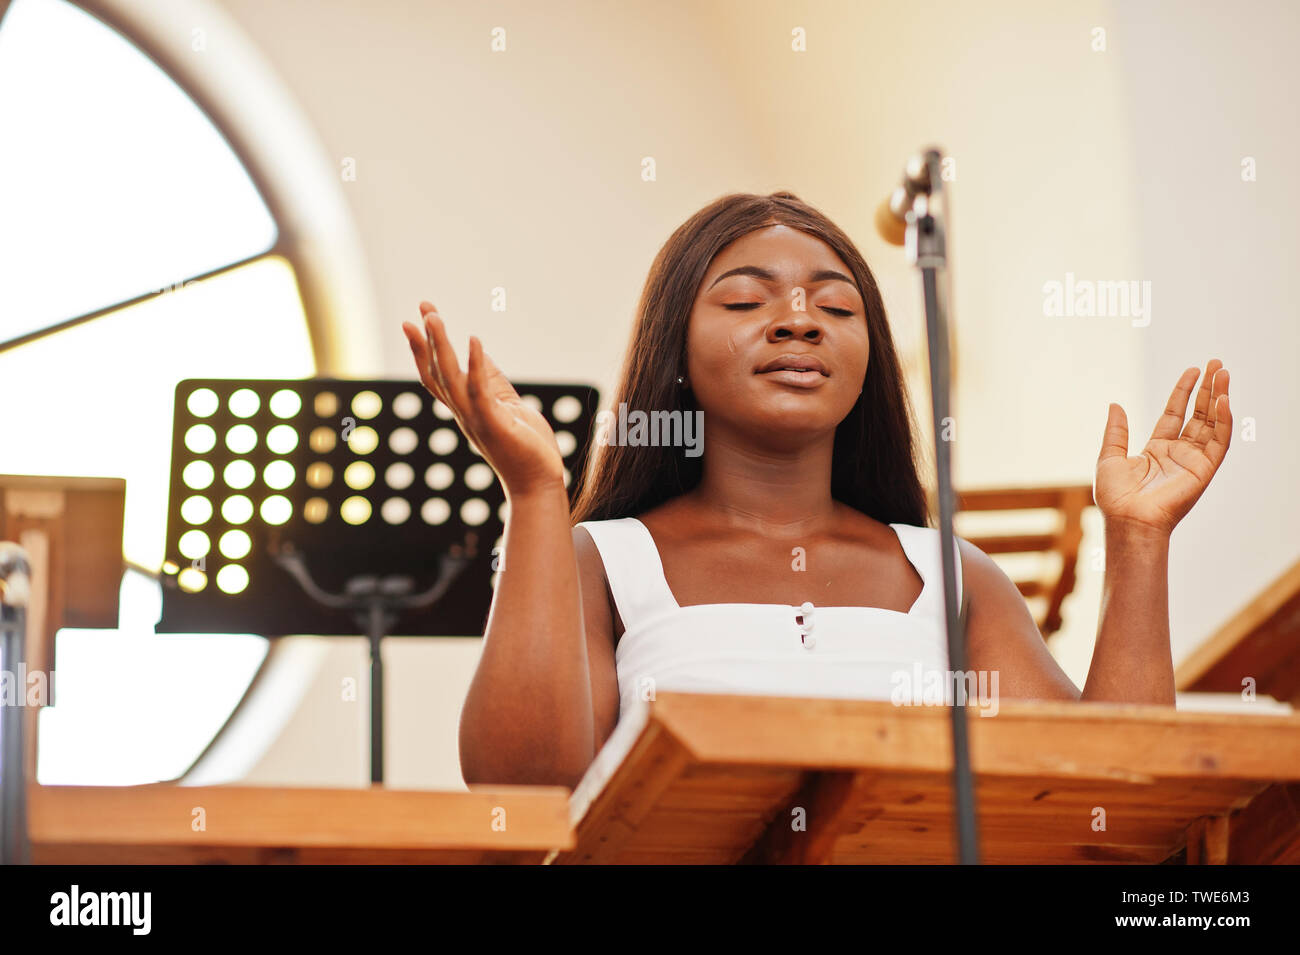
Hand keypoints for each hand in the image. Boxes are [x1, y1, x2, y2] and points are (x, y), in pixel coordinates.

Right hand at [401, 302, 565, 497]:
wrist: (538, 485)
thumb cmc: (526, 447)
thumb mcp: (507, 405)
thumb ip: (492, 381)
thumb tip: (479, 352)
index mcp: (466, 409)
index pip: (437, 375)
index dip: (423, 348)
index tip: (414, 319)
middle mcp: (464, 413)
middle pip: (436, 372)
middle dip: (427, 339)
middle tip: (423, 307)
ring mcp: (476, 419)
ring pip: (450, 378)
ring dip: (441, 346)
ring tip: (434, 316)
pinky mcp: (494, 423)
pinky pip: (480, 390)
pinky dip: (475, 364)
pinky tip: (474, 339)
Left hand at [1095, 359, 1231, 536]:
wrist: (1128, 519)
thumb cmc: (1116, 496)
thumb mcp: (1109, 457)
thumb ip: (1116, 431)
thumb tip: (1115, 404)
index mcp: (1157, 450)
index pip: (1175, 414)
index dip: (1184, 392)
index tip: (1192, 371)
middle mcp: (1178, 453)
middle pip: (1198, 415)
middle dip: (1207, 389)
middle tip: (1216, 364)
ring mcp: (1193, 461)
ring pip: (1212, 424)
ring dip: (1219, 398)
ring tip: (1223, 373)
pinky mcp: (1204, 469)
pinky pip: (1218, 442)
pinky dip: (1223, 421)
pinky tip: (1223, 400)